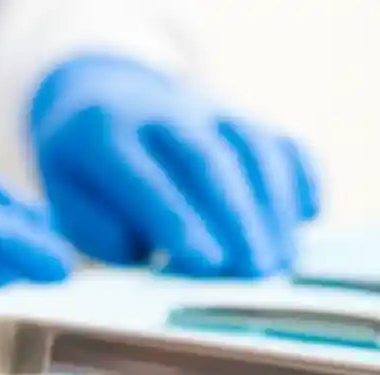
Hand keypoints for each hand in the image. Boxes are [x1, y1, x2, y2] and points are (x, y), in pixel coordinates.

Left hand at [30, 54, 320, 277]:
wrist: (106, 98)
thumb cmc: (88, 174)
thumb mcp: (70, 201)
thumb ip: (102, 230)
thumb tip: (149, 251)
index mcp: (103, 132)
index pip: (144, 177)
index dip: (177, 220)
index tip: (206, 264)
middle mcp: (163, 110)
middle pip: (208, 160)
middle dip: (235, 217)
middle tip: (254, 272)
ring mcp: (211, 109)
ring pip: (252, 148)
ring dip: (273, 207)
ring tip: (281, 262)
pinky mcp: (248, 119)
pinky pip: (284, 143)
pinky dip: (302, 177)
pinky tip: (308, 217)